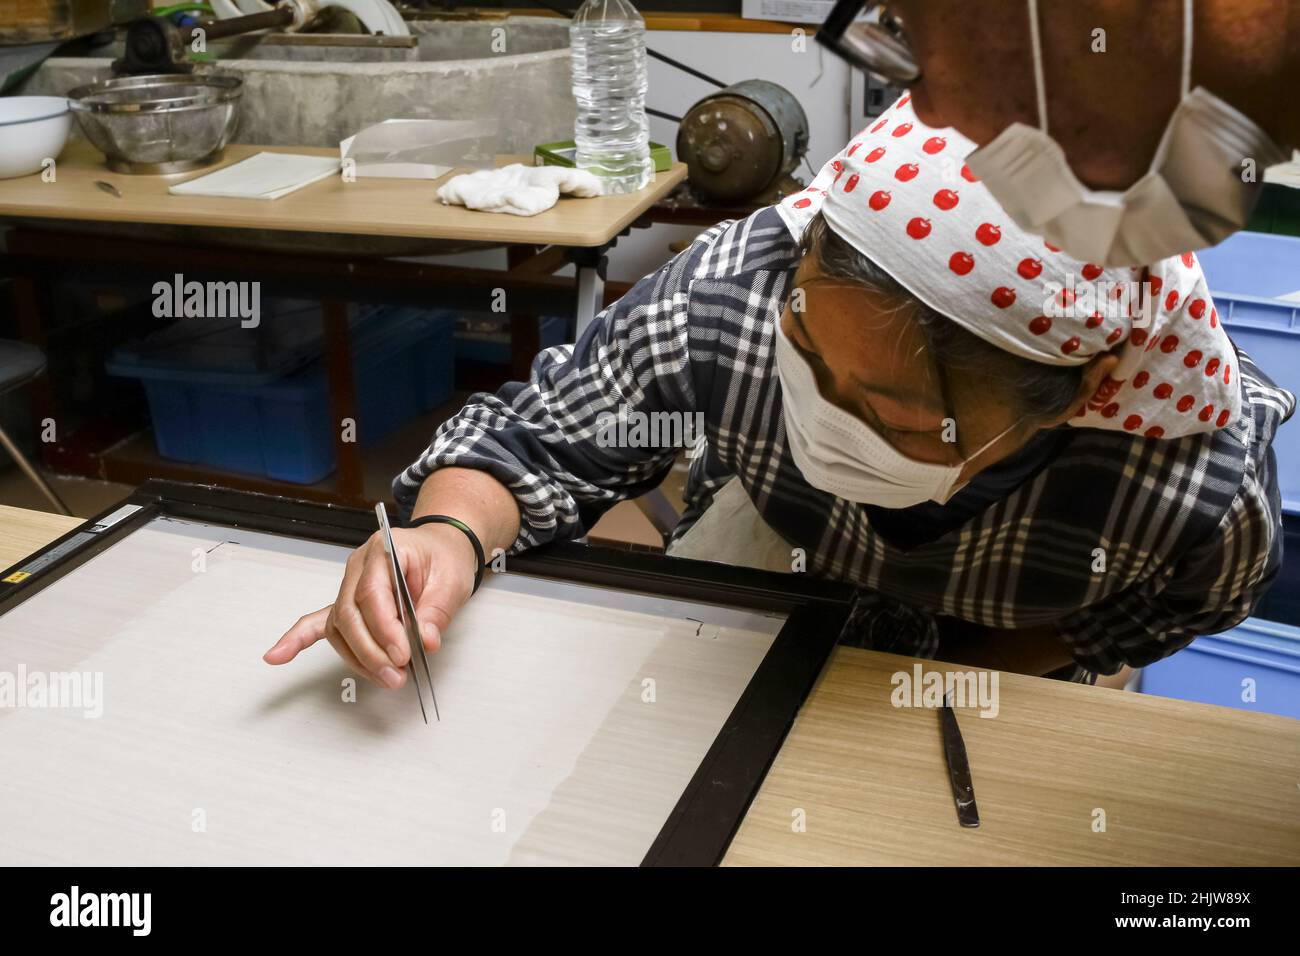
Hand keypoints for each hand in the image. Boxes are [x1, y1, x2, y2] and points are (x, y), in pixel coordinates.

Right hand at [263, 523, 477, 687]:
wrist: (441, 547)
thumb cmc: (444, 557)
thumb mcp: (453, 580)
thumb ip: (438, 611)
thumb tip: (425, 641)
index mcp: (384, 550)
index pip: (373, 593)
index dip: (384, 628)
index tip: (402, 653)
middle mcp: (360, 567)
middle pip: (350, 613)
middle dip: (371, 650)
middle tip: (396, 674)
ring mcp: (349, 585)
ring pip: (340, 626)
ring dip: (358, 657)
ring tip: (386, 678)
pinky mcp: (348, 604)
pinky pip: (318, 621)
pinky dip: (298, 639)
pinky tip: (278, 655)